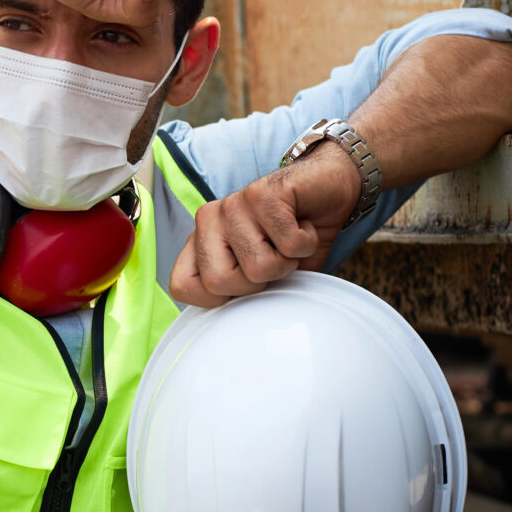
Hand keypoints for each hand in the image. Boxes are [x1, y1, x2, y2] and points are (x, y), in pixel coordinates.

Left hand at [169, 142, 362, 307]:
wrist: (329, 187)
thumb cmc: (296, 235)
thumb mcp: (267, 273)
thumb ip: (244, 293)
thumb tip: (235, 324)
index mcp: (201, 240)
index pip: (181, 286)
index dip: (219, 299)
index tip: (248, 283)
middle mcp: (209, 219)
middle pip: (219, 283)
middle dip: (260, 282)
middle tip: (275, 257)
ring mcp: (233, 204)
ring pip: (258, 267)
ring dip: (288, 261)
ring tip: (290, 239)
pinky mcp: (262, 193)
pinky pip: (288, 244)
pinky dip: (307, 242)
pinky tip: (303, 223)